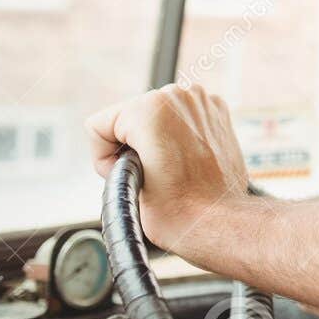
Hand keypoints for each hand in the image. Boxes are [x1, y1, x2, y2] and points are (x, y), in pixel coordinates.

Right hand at [85, 83, 250, 254]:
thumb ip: (115, 156)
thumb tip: (122, 148)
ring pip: (154, 114)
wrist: (220, 223)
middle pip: (127, 117)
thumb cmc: (174, 212)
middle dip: (130, 145)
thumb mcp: (120, 183)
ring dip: (153, 138)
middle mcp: (180, 96)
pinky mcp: (218, 111)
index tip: (126, 175)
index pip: (99, 126)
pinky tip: (184, 159)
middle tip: (148, 175)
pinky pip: (180, 116)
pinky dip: (177, 134)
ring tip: (168, 169)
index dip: (104, 159)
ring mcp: (203, 101)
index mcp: (150, 107)